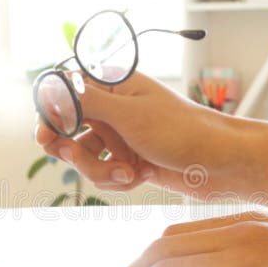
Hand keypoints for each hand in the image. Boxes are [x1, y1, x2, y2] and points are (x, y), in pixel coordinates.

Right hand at [35, 71, 252, 196]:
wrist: (222, 164)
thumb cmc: (183, 131)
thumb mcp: (130, 114)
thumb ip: (87, 102)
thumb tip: (52, 88)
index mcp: (113, 85)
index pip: (65, 94)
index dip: (50, 115)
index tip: (45, 138)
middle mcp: (114, 109)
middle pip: (68, 131)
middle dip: (75, 152)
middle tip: (76, 158)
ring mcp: (122, 137)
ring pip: (86, 159)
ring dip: (102, 172)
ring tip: (128, 174)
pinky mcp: (131, 161)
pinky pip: (106, 176)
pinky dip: (119, 181)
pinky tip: (142, 177)